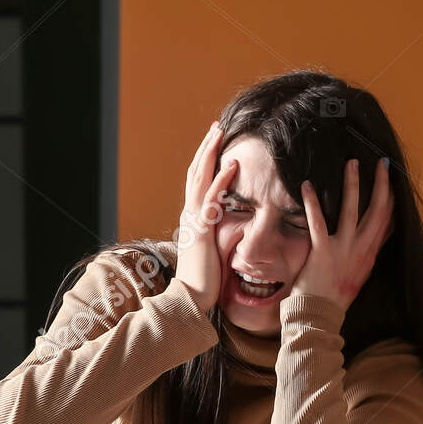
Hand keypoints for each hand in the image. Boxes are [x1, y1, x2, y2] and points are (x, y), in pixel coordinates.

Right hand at [175, 121, 239, 312]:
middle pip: (195, 172)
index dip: (204, 159)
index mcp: (192, 217)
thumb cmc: (203, 278)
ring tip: (221, 133)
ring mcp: (193, 221)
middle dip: (206, 147)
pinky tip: (232, 165)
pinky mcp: (201, 231)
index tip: (215, 141)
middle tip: (218, 126)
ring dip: (211, 153)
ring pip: (200, 178)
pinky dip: (221, 181)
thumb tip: (221, 223)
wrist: (191, 297)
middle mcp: (189, 214)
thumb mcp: (208, 248)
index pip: (196, 181)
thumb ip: (212, 232)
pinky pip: (212, 201)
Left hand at [292, 156, 393, 310]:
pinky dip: (313, 203)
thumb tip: (379, 234)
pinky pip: (318, 222)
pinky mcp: (323, 253)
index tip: (392, 177)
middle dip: (381, 184)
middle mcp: (362, 249)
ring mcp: (344, 250)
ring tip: (352, 163)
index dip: (392, 197)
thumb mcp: (360, 273)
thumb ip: (369, 252)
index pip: (388, 219)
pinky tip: (308, 185)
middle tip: (381, 163)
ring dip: (352, 184)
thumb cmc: (336, 296)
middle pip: (378, 210)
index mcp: (370, 253)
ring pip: (352, 210)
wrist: (321, 316)